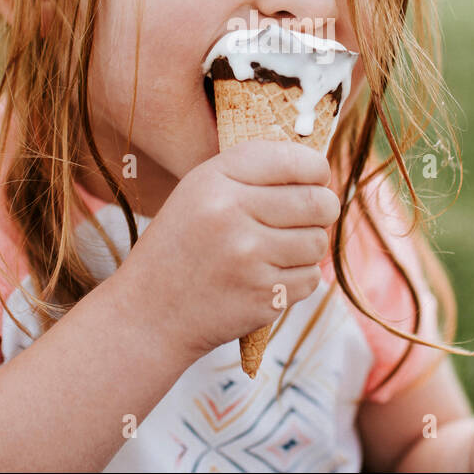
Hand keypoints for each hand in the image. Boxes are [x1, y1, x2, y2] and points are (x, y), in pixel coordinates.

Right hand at [117, 138, 340, 359]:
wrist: (150, 313)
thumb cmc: (183, 244)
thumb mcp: (199, 191)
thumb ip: (252, 174)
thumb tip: (320, 171)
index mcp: (216, 181)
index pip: (294, 160)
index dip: (316, 169)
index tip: (315, 179)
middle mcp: (231, 215)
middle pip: (318, 202)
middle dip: (323, 208)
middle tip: (310, 215)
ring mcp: (248, 259)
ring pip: (317, 242)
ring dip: (307, 248)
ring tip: (277, 251)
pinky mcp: (262, 297)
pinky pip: (310, 279)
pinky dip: (297, 280)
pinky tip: (267, 278)